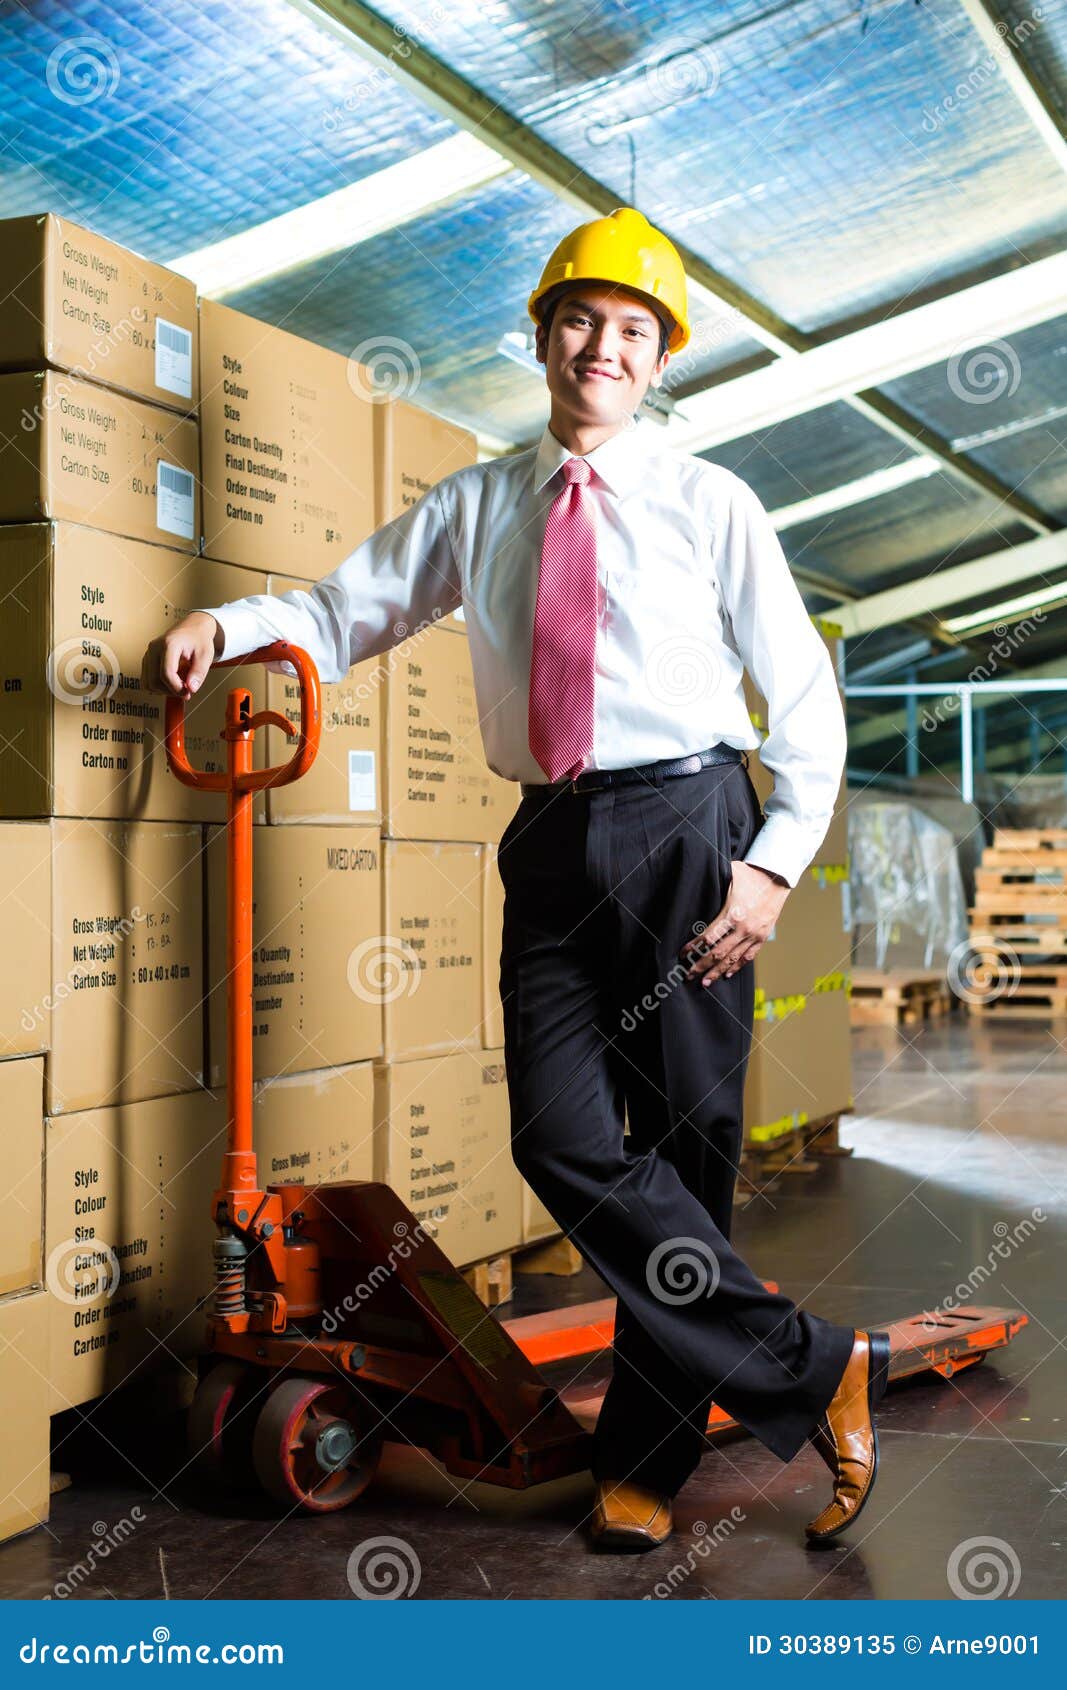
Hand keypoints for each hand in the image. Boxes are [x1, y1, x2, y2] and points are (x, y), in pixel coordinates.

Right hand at [141, 611, 223, 696]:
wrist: (193, 627)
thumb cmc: (199, 639)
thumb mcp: (205, 655)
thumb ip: (199, 672)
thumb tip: (192, 689)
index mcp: (169, 644)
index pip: (166, 673)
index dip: (176, 688)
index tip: (188, 693)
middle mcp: (154, 648)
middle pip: (154, 680)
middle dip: (170, 691)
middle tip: (186, 692)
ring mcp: (148, 654)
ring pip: (148, 682)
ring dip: (164, 690)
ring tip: (179, 686)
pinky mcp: (147, 660)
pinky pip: (147, 680)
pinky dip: (158, 686)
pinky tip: (172, 683)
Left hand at [678, 860, 790, 986]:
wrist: (778, 877)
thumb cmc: (751, 874)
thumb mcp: (728, 875)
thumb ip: (712, 883)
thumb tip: (693, 880)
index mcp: (732, 914)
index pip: (708, 937)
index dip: (693, 948)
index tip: (683, 953)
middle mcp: (743, 928)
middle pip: (718, 953)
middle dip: (701, 966)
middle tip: (689, 975)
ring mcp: (754, 934)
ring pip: (733, 958)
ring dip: (717, 971)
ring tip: (705, 982)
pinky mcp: (763, 936)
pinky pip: (749, 955)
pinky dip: (738, 966)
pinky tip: (728, 973)